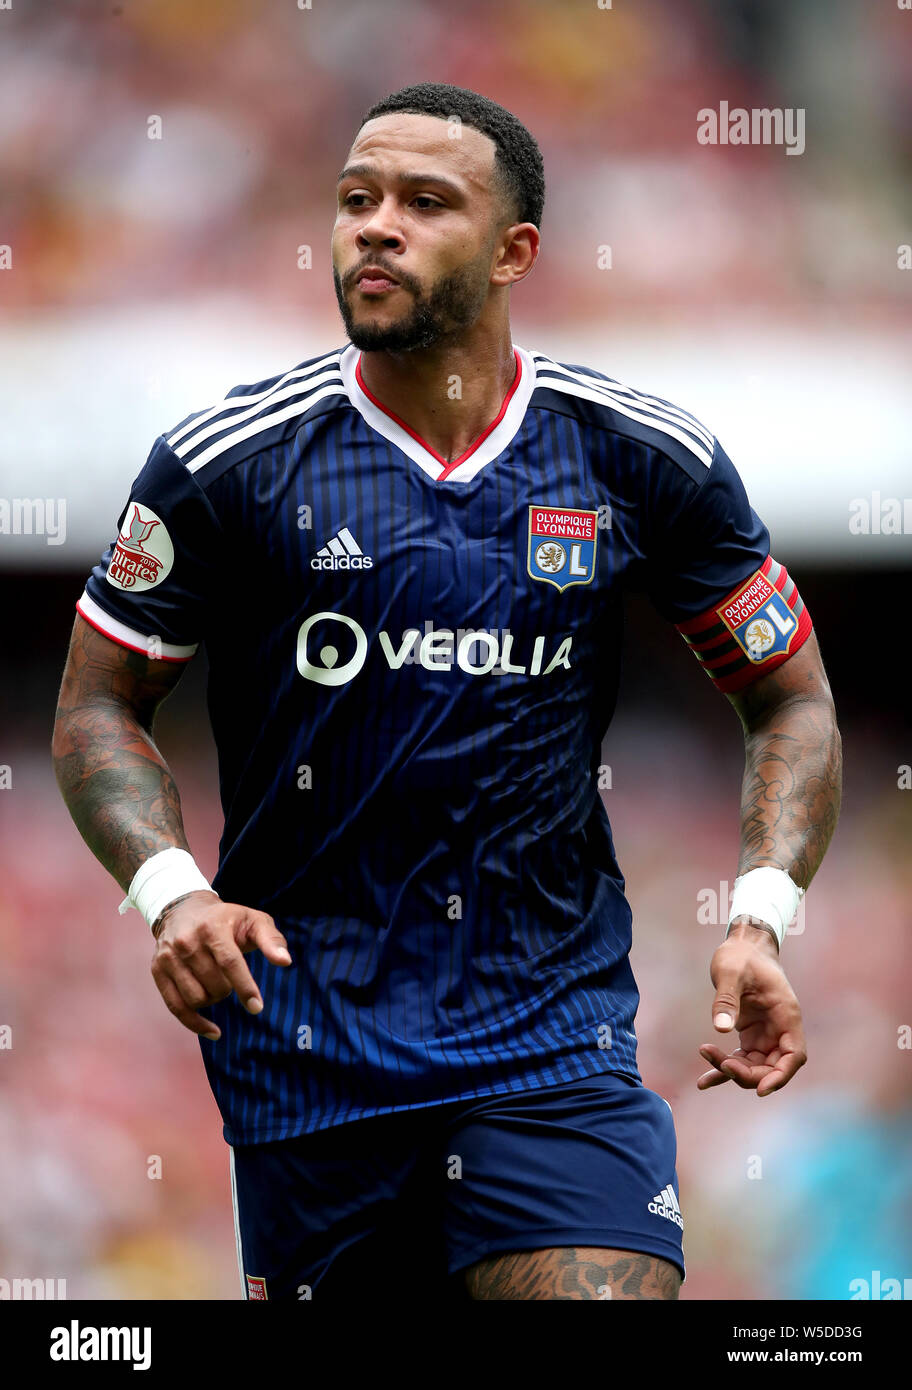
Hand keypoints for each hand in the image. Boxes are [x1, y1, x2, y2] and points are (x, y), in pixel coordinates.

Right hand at [150, 890, 290, 1040]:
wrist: (183, 909)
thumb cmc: (227, 919)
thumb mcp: (253, 920)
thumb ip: (271, 940)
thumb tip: (285, 961)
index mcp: (212, 927)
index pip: (229, 962)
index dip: (244, 987)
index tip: (257, 1007)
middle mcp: (187, 941)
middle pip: (214, 984)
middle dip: (229, 990)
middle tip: (231, 979)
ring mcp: (169, 957)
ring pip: (196, 998)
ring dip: (213, 1000)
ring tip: (217, 986)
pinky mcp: (158, 970)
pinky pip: (176, 1007)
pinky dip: (195, 1023)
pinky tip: (213, 1031)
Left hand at [697, 920, 806, 1096]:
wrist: (742, 945)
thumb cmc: (741, 955)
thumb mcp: (731, 972)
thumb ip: (727, 999)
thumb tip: (721, 1029)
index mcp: (786, 1015)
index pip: (794, 1056)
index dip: (780, 1076)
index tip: (760, 1089)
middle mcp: (779, 1029)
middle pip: (772, 1067)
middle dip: (748, 1074)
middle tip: (721, 1065)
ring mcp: (765, 1034)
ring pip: (754, 1066)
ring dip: (731, 1071)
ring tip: (705, 1059)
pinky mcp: (750, 1035)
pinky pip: (740, 1059)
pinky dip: (723, 1069)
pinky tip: (703, 1081)